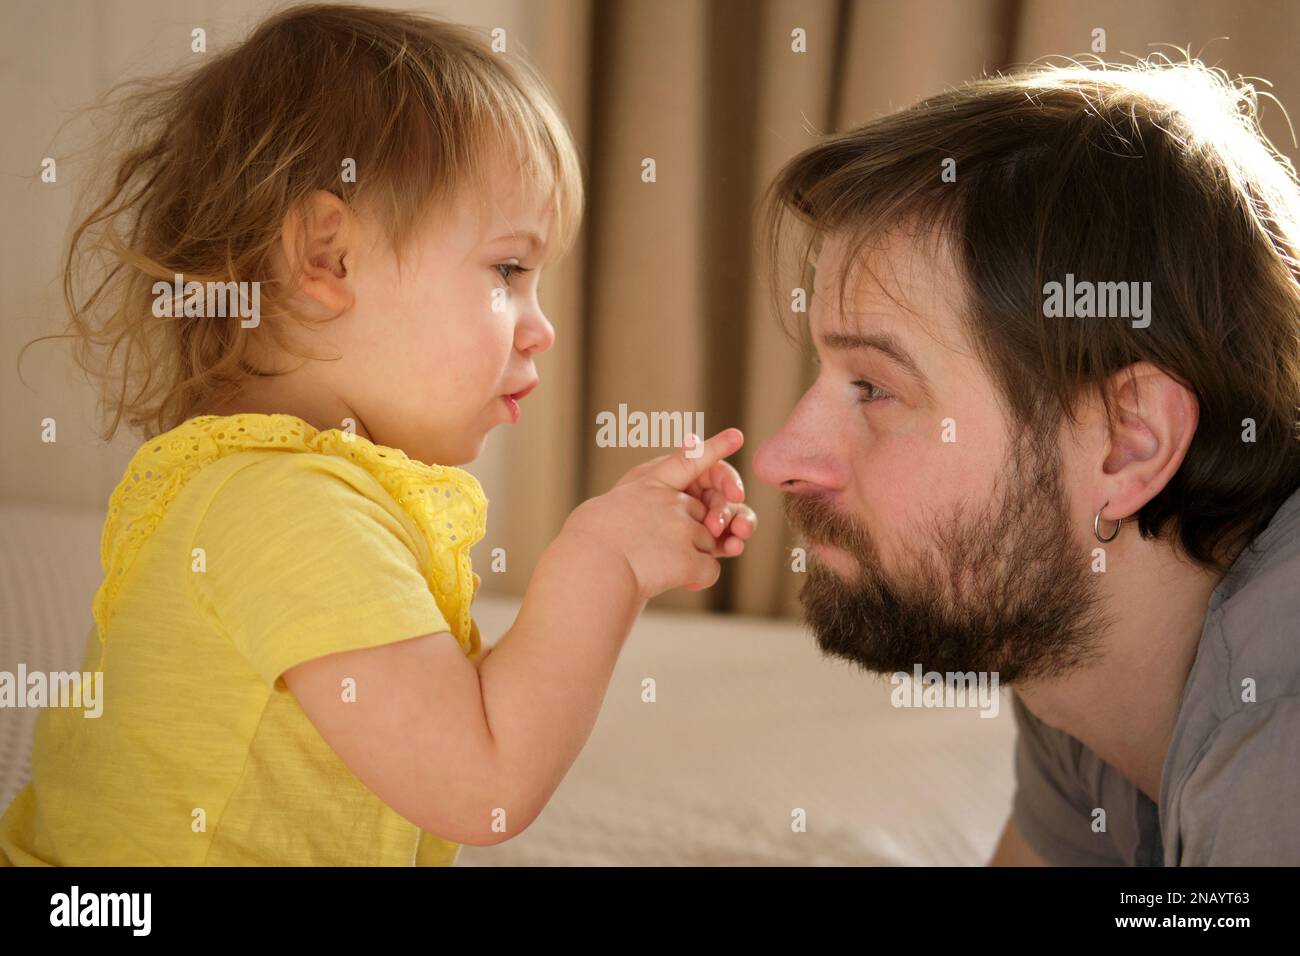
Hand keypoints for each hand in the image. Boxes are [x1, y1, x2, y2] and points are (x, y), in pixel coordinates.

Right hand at [563, 429, 749, 601]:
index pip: (687, 460)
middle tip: (657, 550)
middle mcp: (671, 501)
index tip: (737, 435)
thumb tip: (655, 510)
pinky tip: (677, 581)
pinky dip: (697, 579)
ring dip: (690, 559)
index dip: (715, 447)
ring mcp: (682, 528)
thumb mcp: (607, 509)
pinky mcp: (689, 557)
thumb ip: (640, 503)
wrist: (588, 571)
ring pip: (708, 544)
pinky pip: (710, 570)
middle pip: (702, 518)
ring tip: (655, 566)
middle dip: (691, 536)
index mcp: (649, 484)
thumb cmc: (586, 546)